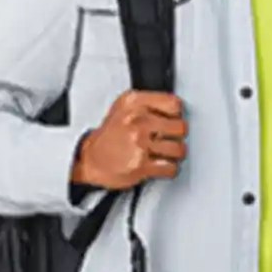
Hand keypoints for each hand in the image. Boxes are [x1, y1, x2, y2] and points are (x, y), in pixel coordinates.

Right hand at [71, 91, 186, 189]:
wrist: (90, 159)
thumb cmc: (110, 135)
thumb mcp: (125, 107)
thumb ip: (151, 103)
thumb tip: (179, 109)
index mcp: (133, 102)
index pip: (174, 103)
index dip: (176, 114)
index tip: (171, 120)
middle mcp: (137, 120)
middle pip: (180, 127)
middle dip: (177, 135)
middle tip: (168, 138)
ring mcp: (139, 143)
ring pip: (179, 149)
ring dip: (175, 154)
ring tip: (165, 152)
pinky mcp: (141, 165)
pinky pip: (171, 168)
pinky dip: (169, 169)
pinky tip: (160, 164)